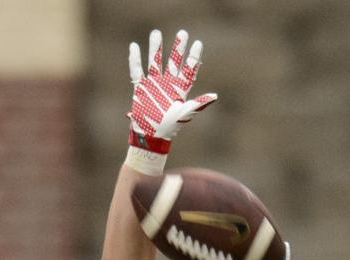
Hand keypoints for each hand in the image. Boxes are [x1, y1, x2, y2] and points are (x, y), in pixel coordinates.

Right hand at [127, 29, 216, 154]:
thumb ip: (198, 104)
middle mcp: (168, 83)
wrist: (151, 137)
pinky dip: (135, 59)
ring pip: (155, 62)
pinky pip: (137, 71)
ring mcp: (154, 84)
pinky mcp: (141, 88)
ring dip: (156, 48)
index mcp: (180, 88)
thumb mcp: (184, 114)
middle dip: (177, 48)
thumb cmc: (169, 127)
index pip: (189, 69)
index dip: (193, 56)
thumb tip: (215, 96)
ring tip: (155, 33)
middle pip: (173, 61)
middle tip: (182, 33)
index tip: (197, 43)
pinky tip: (134, 46)